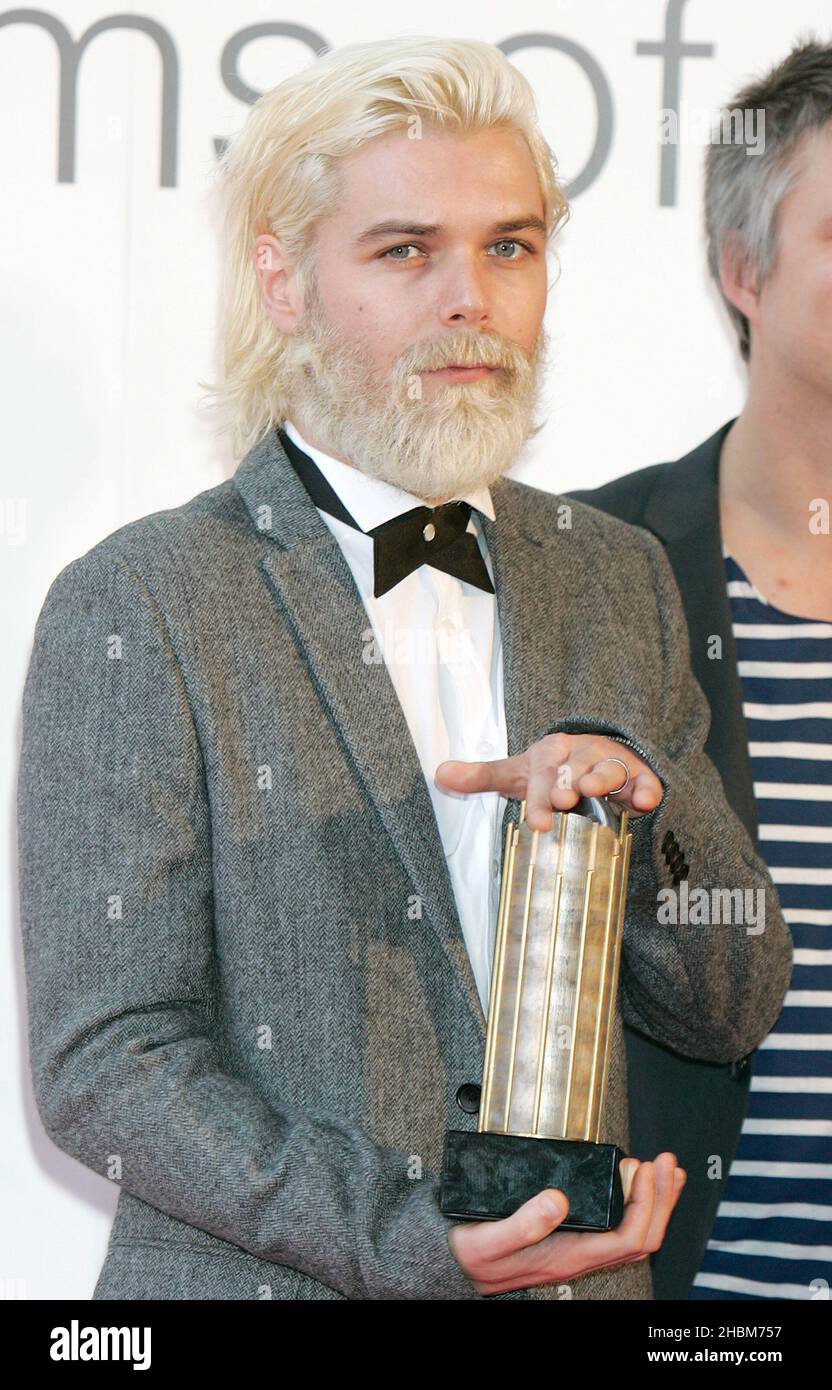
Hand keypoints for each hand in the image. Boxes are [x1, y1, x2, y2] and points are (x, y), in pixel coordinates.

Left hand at [435, 733, 662, 830]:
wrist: (597, 754)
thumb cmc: (553, 770)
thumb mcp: (518, 773)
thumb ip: (483, 777)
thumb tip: (439, 774)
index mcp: (552, 753)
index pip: (543, 775)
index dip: (539, 798)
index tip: (536, 822)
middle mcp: (582, 754)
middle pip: (575, 768)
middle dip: (570, 784)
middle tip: (563, 802)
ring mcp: (612, 763)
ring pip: (611, 767)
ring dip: (605, 778)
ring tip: (597, 792)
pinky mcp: (639, 777)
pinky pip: (646, 780)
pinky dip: (648, 789)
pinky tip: (647, 802)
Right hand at [448, 1152, 685, 1294]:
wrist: (456, 1267)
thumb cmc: (472, 1256)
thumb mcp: (488, 1239)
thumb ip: (522, 1222)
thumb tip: (558, 1199)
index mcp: (568, 1256)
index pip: (628, 1238)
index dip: (646, 1203)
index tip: (644, 1167)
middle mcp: (581, 1255)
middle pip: (642, 1237)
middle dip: (663, 1198)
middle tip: (667, 1162)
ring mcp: (580, 1248)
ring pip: (635, 1233)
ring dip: (656, 1201)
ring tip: (666, 1169)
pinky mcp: (573, 1236)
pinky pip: (619, 1226)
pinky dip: (637, 1202)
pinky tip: (636, 1182)